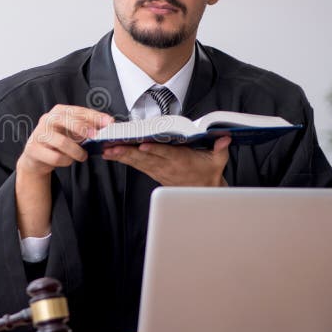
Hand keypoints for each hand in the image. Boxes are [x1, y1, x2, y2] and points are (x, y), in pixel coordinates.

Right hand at [16, 105, 113, 236]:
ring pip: (62, 142)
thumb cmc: (57, 142)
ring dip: (77, 151)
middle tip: (96, 137)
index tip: (109, 122)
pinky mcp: (34, 149)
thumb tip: (106, 128)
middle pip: (67, 121)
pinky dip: (66, 161)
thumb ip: (85, 128)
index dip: (95, 116)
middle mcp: (47, 120)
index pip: (78, 111)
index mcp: (59, 111)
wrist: (36, 156)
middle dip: (84, 129)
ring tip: (82, 156)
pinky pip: (55, 157)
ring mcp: (39, 134)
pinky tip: (68, 160)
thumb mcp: (71, 132)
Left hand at [102, 136, 230, 186]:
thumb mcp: (218, 161)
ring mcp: (158, 170)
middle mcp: (166, 166)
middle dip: (127, 153)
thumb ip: (220, 149)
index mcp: (181, 161)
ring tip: (107, 150)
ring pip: (138, 162)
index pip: (166, 154)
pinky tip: (112, 155)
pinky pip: (137, 165)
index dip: (154, 150)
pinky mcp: (153, 172)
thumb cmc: (209, 174)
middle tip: (112, 147)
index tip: (142, 145)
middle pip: (145, 158)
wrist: (203, 193)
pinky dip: (124, 159)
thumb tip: (225, 138)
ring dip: (121, 156)